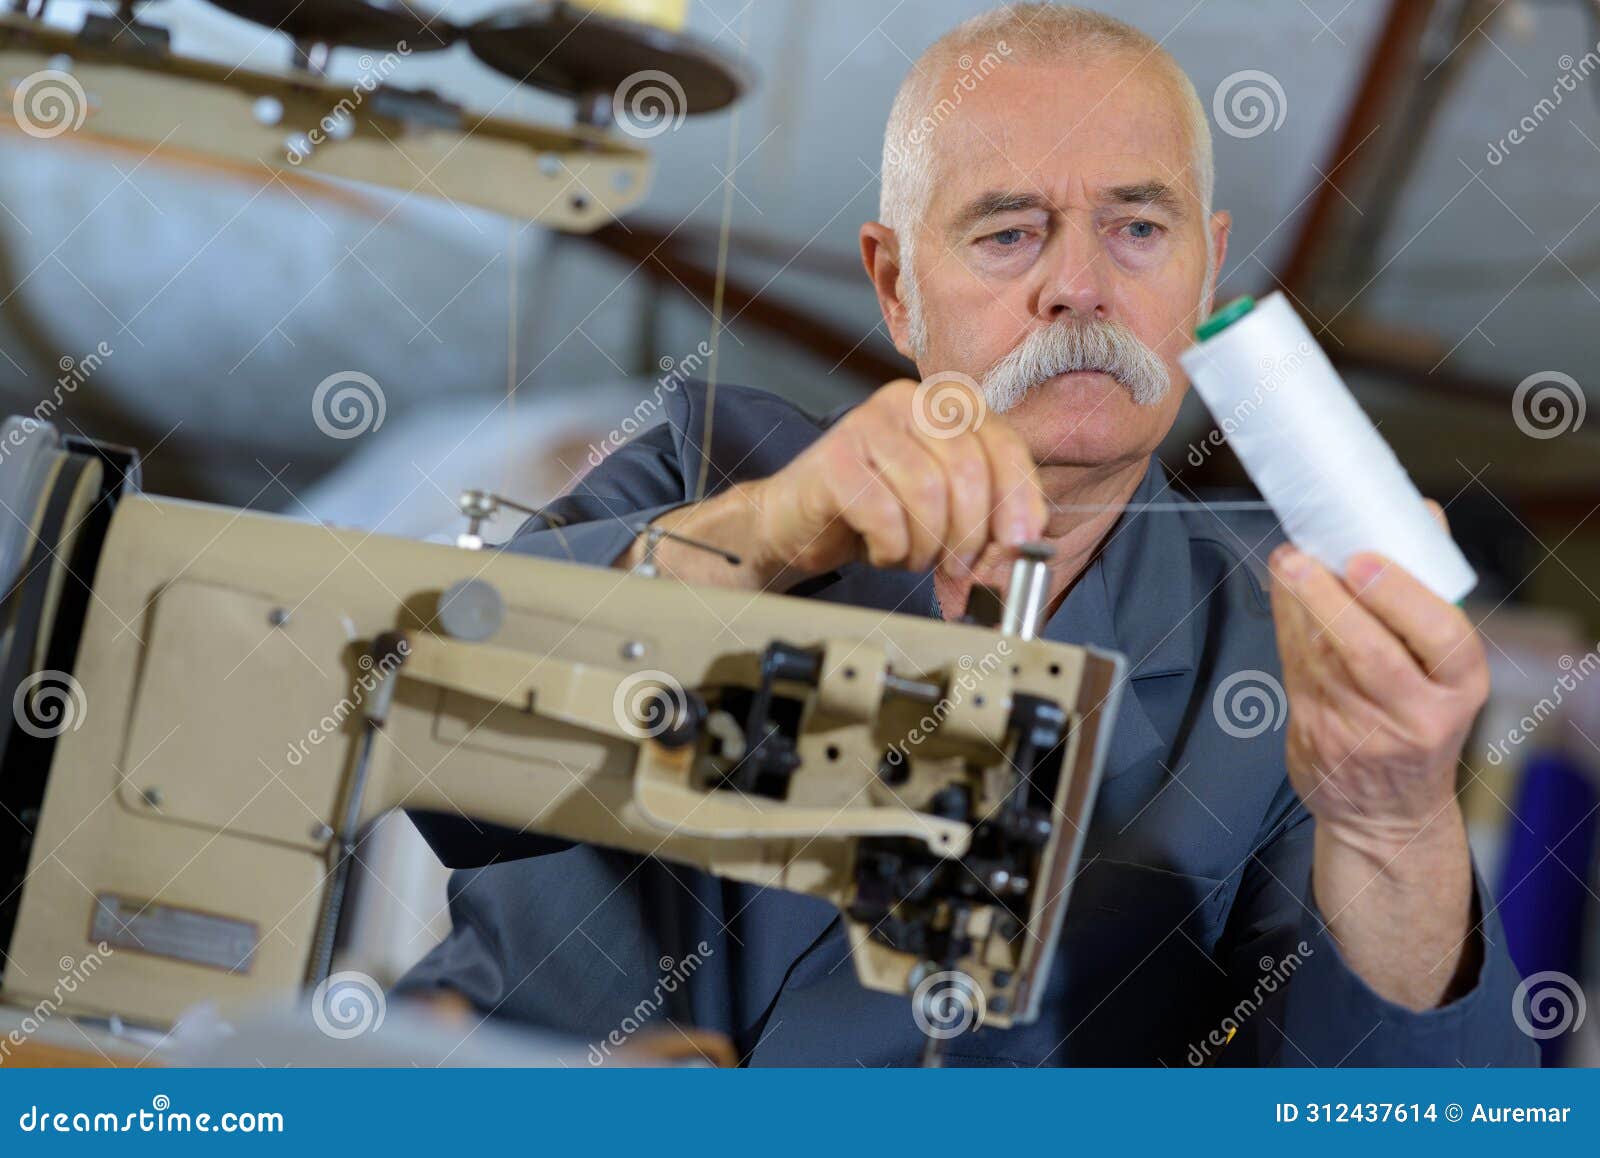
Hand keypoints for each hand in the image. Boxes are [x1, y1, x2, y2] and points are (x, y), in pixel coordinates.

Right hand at [744, 377, 1045, 585]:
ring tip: (911, 555)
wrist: (795, 523)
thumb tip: (1026, 544)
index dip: (1018, 501)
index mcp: (945, 404)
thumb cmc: (875, 513)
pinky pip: (884, 515)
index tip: (1019, 545)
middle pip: (968, 471)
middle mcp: (909, 401)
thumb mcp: (947, 507)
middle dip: (970, 534)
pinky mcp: (834, 458)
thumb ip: (990, 514)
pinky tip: (879, 550)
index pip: (1004, 445)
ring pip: (928, 493)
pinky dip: (890, 549)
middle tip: (957, 568)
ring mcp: (866, 424)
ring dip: (926, 545)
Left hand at [1266, 513, 1486, 1006]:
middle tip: (1298, 558)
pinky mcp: (1318, 741)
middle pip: (1369, 654)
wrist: (1388, 812)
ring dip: (1296, 607)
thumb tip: (1421, 514)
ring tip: (1288, 564)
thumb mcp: (1443, 667)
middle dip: (1328, 601)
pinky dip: (1285, 630)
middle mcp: (1417, 715)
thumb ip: (1428, 593)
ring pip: (1321, 661)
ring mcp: (1363, 734)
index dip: (1399, 595)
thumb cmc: (1418, 718)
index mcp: (1460, 687)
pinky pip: (1295, 674)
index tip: (1362, 560)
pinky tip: (1282, 597)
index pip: (1442, 638)